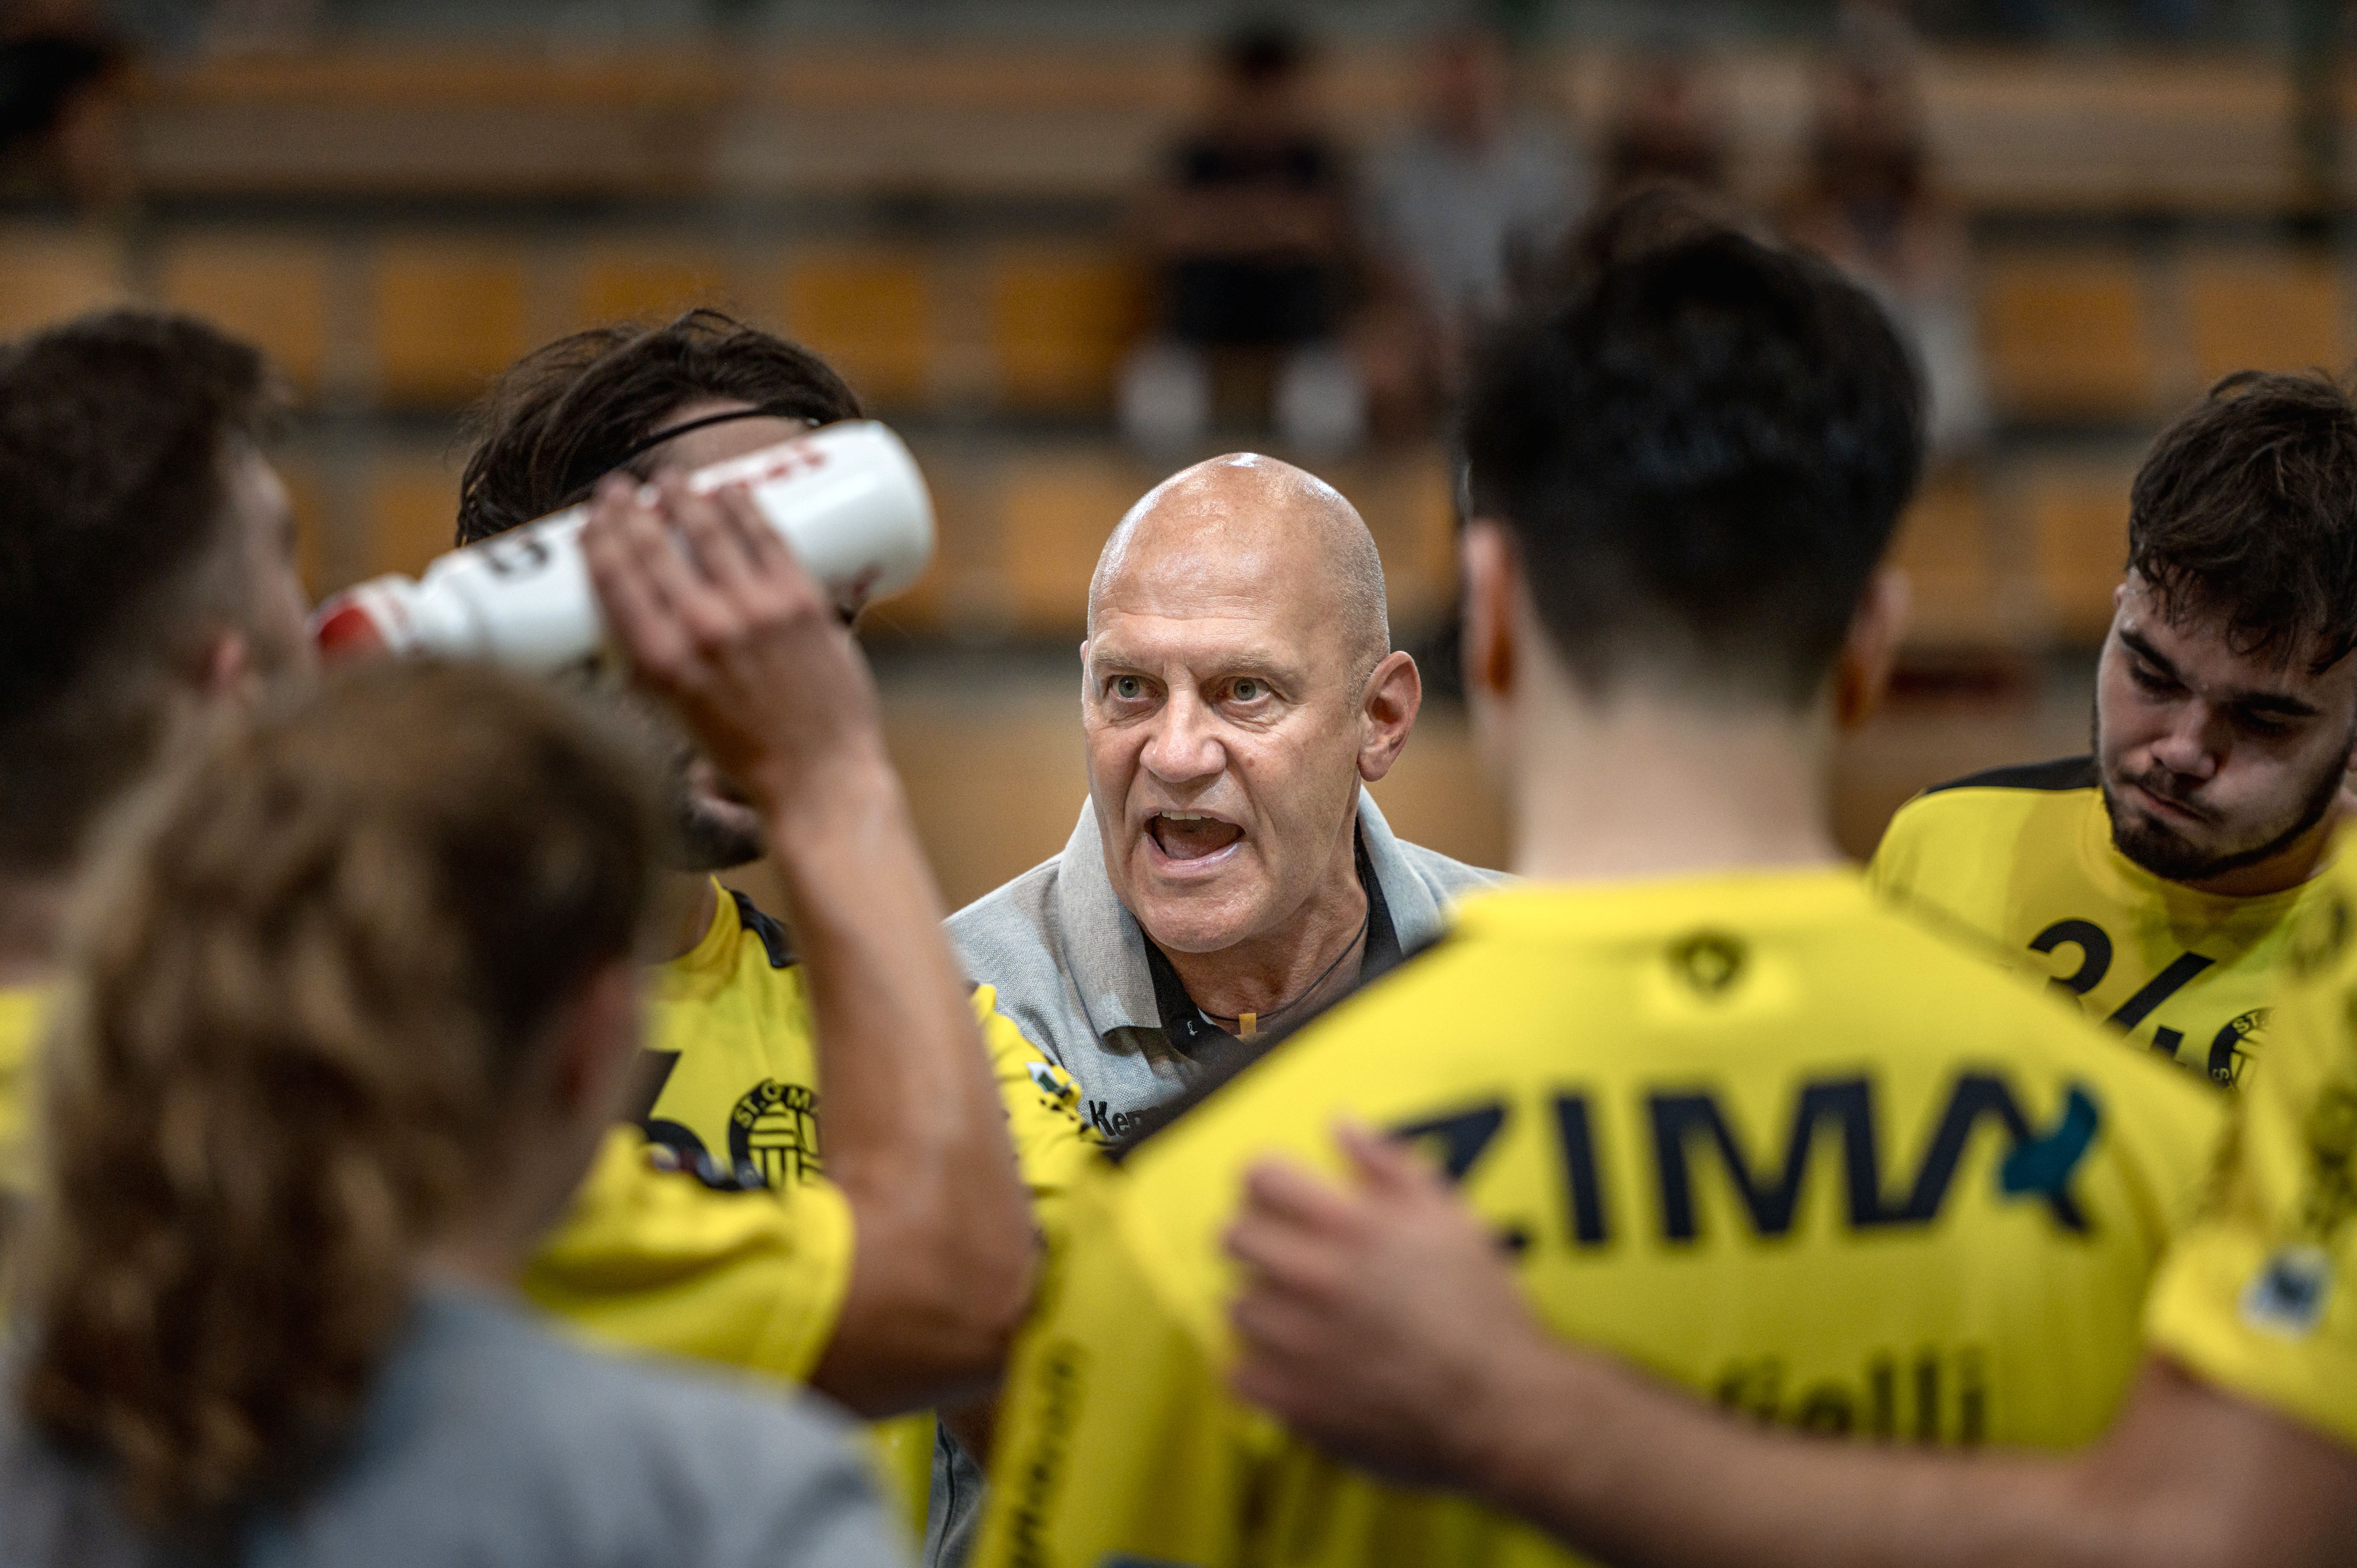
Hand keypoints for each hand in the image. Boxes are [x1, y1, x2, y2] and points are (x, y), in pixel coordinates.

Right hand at [579, 471, 886, 820]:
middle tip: (620, 488)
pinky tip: (730, 489)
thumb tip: (638, 623)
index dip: (599, 539)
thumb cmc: (746, 756)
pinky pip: (767, 538)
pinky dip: (744, 506)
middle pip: (654, 547)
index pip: (615, 579)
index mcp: (661, 664)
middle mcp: (704, 631)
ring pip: (711, 531)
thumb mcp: (676, 718)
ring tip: (670, 479)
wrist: (820, 781)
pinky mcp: (802, 603)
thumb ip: (656, 670)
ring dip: (684, 496)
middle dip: (630, 509)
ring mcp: (757, 612)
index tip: (591, 518)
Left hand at [1224, 1121, 1549, 1488]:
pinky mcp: (1294, 1401)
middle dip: (1257, 1236)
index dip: (1267, 1181)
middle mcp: (1313, 1279)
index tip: (1279, 1195)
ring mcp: (1298, 1344)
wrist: (1502, 1405)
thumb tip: (1340, 1125)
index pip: (1260, 1178)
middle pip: (1232, 1237)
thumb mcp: (1448, 1217)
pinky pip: (1239, 1373)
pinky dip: (1260, 1368)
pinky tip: (1294, 1364)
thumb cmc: (1483, 1310)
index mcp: (1349, 1228)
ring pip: (1235, 1305)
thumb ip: (1388, 1164)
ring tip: (1300, 1314)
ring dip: (1263, 1304)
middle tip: (1287, 1254)